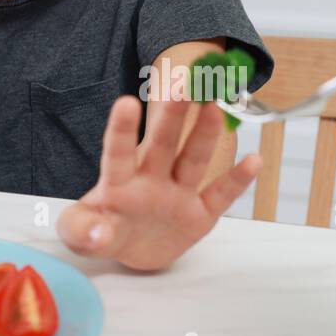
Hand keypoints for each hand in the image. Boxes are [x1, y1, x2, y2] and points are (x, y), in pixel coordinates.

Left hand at [56, 94, 262, 271]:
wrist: (132, 250)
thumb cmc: (102, 231)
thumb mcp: (80, 234)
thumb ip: (81, 231)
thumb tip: (101, 235)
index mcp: (119, 181)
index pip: (118, 152)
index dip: (122, 129)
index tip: (127, 103)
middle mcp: (151, 179)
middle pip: (162, 144)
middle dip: (172, 117)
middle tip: (183, 85)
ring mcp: (178, 194)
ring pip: (192, 160)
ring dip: (205, 136)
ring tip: (216, 108)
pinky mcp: (200, 215)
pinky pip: (221, 196)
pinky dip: (238, 181)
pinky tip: (255, 160)